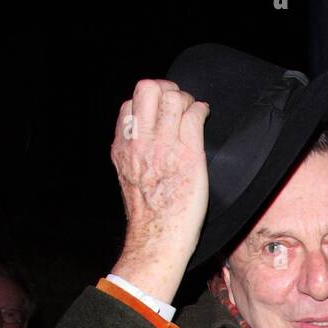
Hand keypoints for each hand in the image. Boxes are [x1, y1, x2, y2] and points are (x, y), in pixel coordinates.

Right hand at [109, 79, 210, 302]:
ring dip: (186, 99)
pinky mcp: (188, 153)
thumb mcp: (128, 176)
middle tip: (177, 101)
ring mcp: (164, 145)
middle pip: (146, 88)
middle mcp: (140, 141)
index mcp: (123, 146)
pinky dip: (202, 110)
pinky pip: (195, 115)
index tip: (159, 108)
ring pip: (172, 97)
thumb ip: (132, 152)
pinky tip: (204, 115)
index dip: (147, 101)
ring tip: (192, 110)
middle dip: (165, 88)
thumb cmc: (149, 216)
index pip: (129, 104)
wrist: (159, 238)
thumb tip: (144, 137)